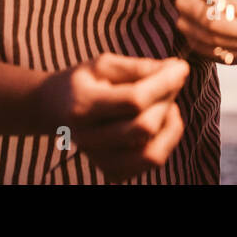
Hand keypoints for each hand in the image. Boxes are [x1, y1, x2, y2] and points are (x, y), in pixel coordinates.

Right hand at [36, 53, 187, 181]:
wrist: (55, 109)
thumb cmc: (84, 82)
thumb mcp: (104, 64)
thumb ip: (139, 67)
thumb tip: (177, 69)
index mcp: (83, 106)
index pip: (134, 100)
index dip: (164, 83)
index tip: (181, 67)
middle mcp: (88, 139)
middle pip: (145, 127)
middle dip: (168, 100)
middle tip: (171, 80)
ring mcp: (99, 161)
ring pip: (152, 154)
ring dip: (170, 125)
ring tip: (167, 104)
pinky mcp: (112, 172)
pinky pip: (151, 162)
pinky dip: (166, 140)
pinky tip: (159, 120)